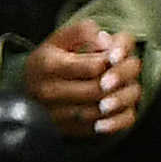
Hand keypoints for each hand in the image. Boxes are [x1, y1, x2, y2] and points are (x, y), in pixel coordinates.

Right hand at [22, 22, 143, 137]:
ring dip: (125, 98)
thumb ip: (83, 32)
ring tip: (128, 86)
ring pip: (105, 111)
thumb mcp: (60, 39)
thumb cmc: (51, 60)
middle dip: (122, 79)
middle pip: (100, 90)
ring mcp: (60, 114)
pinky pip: (107, 128)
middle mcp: (50, 92)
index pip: (92, 66)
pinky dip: (122, 117)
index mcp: (48, 65)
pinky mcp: (71, 130)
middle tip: (130, 71)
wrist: (29, 89)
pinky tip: (123, 106)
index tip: (118, 56)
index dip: (113, 61)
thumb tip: (107, 41)